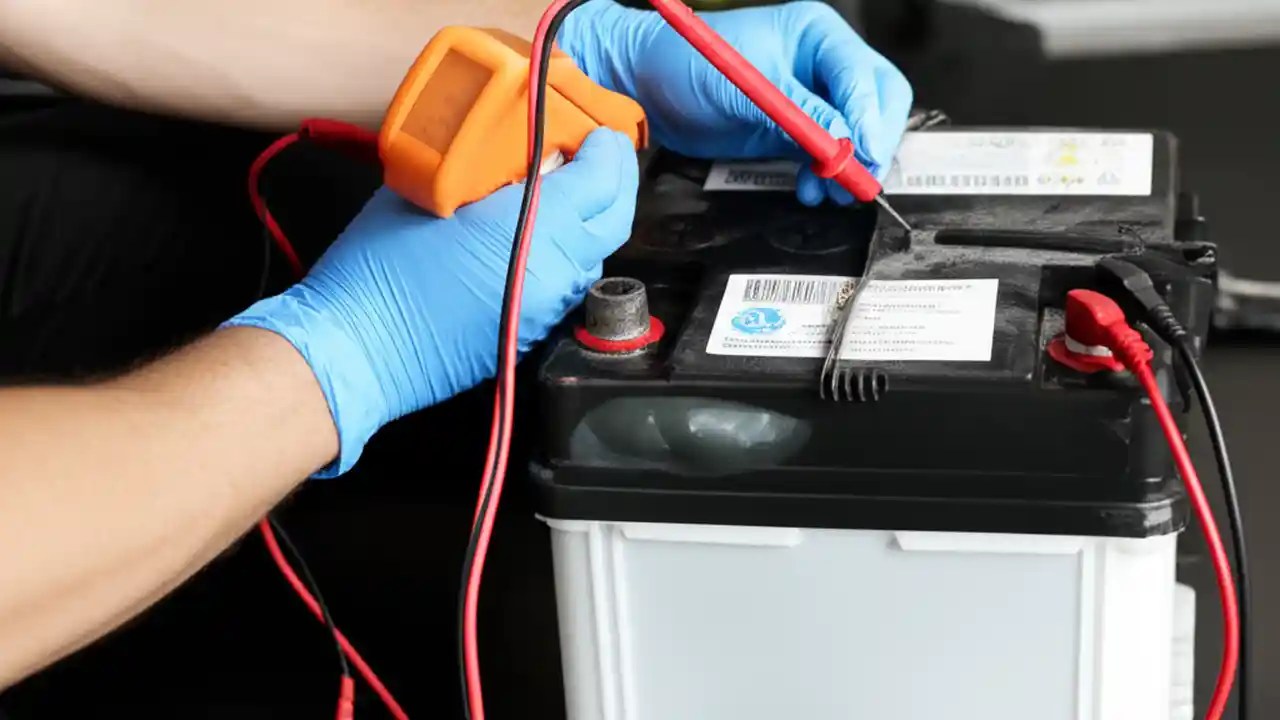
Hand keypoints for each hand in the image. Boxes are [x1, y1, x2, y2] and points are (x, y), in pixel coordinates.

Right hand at [225, 128, 638, 474]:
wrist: (358, 346)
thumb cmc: (382, 265)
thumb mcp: (432, 188)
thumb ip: (485, 166)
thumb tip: (514, 152)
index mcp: (539, 225)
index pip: (603, 178)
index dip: (606, 150)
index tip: (598, 134)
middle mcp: (557, 268)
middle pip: (615, 220)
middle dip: (615, 183)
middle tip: (597, 158)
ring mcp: (548, 306)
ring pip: (593, 256)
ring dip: (589, 222)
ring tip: (564, 195)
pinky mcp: (531, 332)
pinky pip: (565, 284)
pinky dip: (564, 255)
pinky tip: (533, 240)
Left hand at [559, 0, 911, 206]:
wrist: (644, 85)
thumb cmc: (684, 64)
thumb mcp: (747, 88)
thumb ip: (801, 115)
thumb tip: (845, 143)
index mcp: (817, 35)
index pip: (866, 78)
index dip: (869, 120)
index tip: (863, 156)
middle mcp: (821, 63)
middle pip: (876, 103)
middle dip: (872, 144)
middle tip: (857, 180)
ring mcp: (809, 96)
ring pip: (856, 133)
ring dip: (849, 166)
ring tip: (830, 192)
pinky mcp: (792, 128)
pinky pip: (826, 153)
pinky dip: (825, 174)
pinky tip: (811, 188)